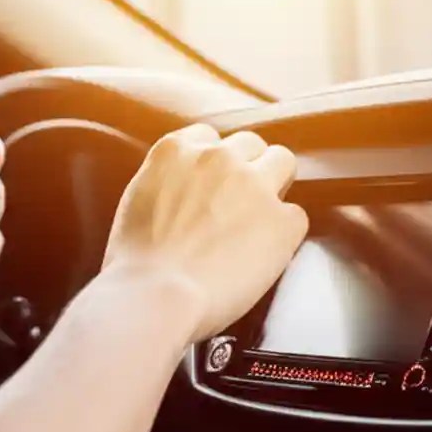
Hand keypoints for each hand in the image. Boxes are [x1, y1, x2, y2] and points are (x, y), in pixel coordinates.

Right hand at [102, 124, 306, 341]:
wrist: (155, 294)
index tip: (211, 184)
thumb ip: (166, 183)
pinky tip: (264, 257)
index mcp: (176, 151)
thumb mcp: (138, 201)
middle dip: (248, 169)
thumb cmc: (136, 264)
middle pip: (251, 144)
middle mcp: (218, 157)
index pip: (208, 137)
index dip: (214, 163)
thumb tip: (183, 194)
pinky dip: (284, 236)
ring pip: (283, 162)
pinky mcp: (281, 219)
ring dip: (274, 186)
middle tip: (238, 205)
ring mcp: (254, 185)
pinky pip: (295, 216)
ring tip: (260, 222)